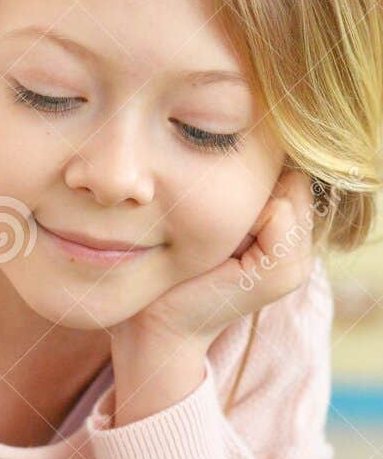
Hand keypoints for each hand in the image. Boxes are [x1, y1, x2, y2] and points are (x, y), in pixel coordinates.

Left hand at [114, 166, 319, 354]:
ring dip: (245, 205)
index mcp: (287, 238)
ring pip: (286, 194)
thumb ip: (243, 190)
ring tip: (216, 240)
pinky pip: (276, 211)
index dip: (251, 180)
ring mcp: (297, 265)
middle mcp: (301, 252)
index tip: (212, 210)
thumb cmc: (174, 266)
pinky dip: (244, 218)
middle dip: (252, 190)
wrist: (157, 320)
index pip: (291, 174)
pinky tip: (219, 247)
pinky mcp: (283, 273)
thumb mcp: (212, 219)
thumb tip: (252, 138)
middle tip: (212, 228)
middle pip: (292, 181)